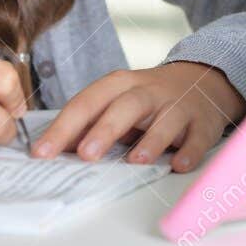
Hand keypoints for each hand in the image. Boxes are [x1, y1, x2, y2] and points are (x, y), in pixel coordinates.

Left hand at [31, 62, 245, 172]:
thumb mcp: (118, 100)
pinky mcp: (203, 123)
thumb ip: (89, 122)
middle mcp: (150, 91)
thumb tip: (51, 151)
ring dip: (152, 140)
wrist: (202, 80)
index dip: (64, 127)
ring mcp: (179, 106)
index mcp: (120, 85)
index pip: (87, 102)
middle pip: (126, 106)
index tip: (42, 153)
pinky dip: (190, 150)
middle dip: (105, 129)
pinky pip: (198, 137)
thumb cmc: (148, 99)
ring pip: (166, 119)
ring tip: (136, 161)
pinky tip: (179, 165)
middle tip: (86, 155)